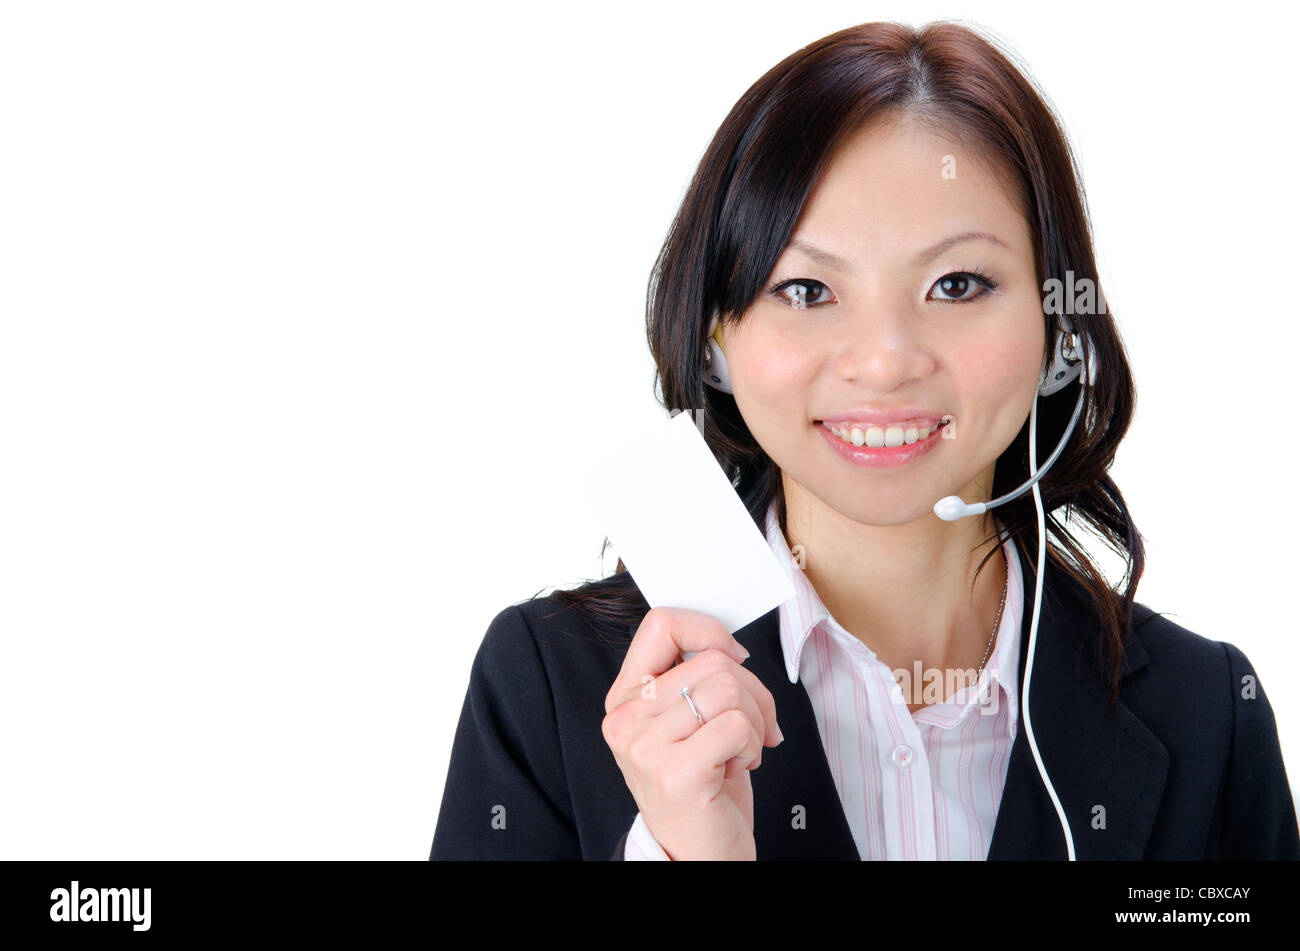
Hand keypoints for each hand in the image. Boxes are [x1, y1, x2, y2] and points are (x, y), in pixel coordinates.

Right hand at [602, 606, 782, 859]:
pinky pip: (738, 725)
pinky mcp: (677, 772)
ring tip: (740, 751)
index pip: (661, 625)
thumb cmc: (701, 788)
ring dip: (754, 721)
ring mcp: (646, 746)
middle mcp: (626, 719)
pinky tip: (737, 768)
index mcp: (625, 699)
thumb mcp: (685, 725)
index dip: (708, 631)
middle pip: (713, 660)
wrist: (696, 857)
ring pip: (730, 689)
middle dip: (753, 692)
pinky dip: (753, 745)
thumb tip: (728, 647)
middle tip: (753, 727)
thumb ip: (692, 679)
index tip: (733, 660)